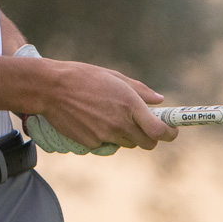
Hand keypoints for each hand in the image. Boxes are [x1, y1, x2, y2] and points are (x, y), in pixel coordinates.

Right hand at [14, 44, 176, 151]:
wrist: (50, 89)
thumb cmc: (83, 77)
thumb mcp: (114, 77)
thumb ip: (140, 90)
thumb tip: (159, 100)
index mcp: (130, 104)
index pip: (159, 131)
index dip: (170, 134)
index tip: (172, 130)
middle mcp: (120, 123)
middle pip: (147, 143)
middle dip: (148, 136)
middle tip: (143, 124)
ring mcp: (105, 136)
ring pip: (127, 144)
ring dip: (126, 135)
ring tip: (111, 115)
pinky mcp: (91, 143)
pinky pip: (107, 144)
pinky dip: (106, 136)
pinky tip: (93, 119)